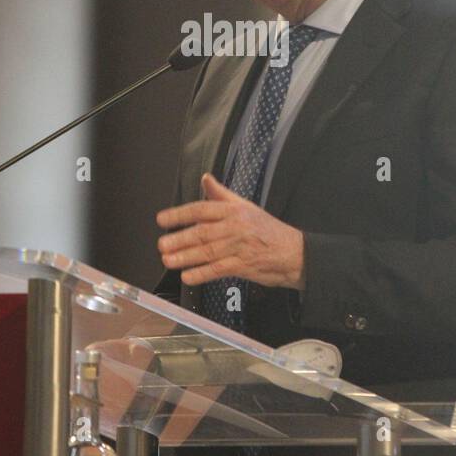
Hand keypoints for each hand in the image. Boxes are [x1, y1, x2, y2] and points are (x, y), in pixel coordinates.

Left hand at [156, 173, 305, 290]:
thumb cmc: (268, 230)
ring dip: (185, 257)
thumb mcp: (245, 206)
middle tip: (162, 245)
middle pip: (202, 232)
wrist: (294, 253)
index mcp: (234, 210)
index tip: (162, 220)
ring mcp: (240, 247)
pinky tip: (188, 276)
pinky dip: (201, 274)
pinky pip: (218, 269)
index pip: (202, 209)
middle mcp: (236, 227)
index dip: (180, 214)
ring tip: (168, 260)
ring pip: (207, 251)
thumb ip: (221, 194)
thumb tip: (205, 179)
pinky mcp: (244, 266)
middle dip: (179, 239)